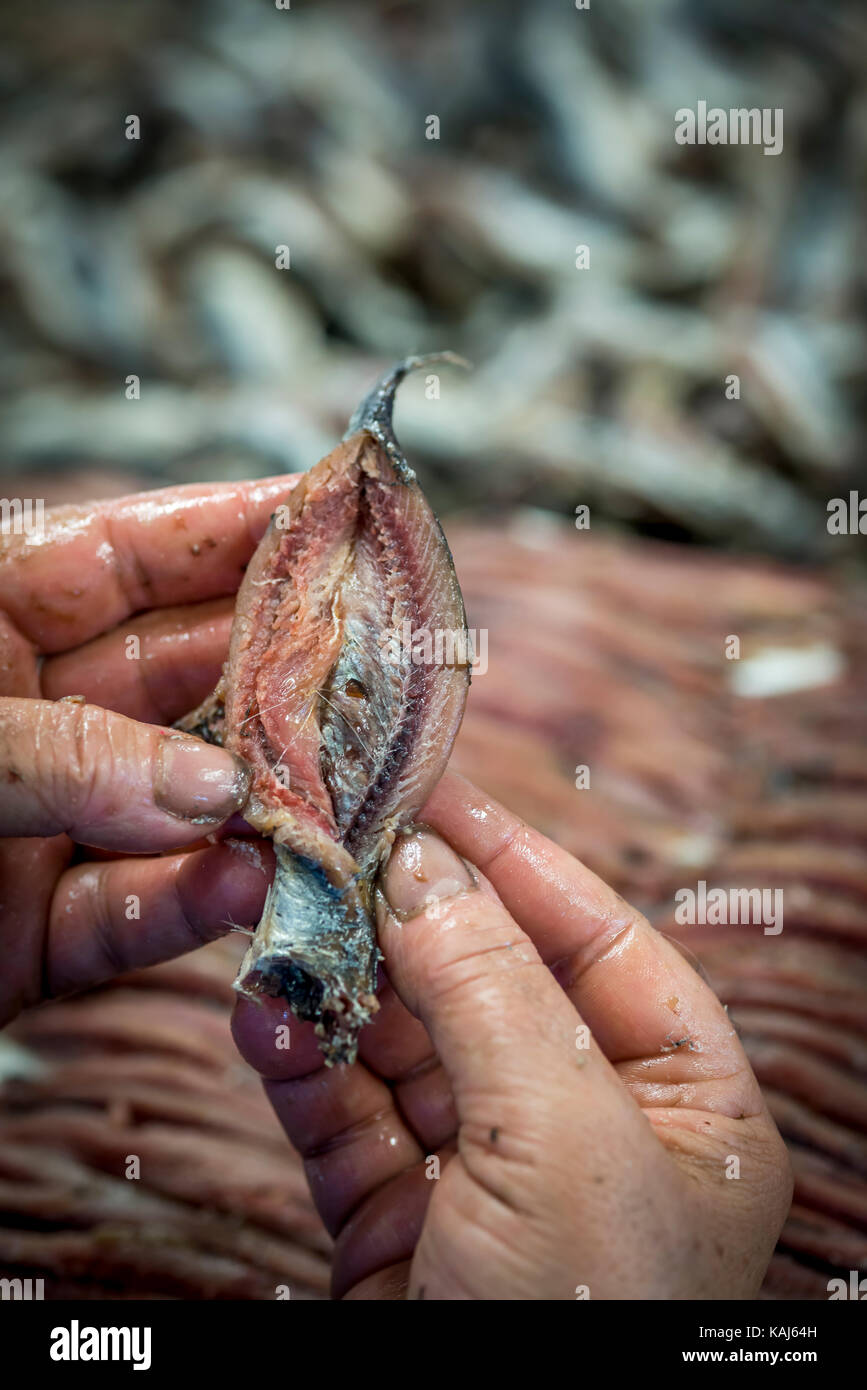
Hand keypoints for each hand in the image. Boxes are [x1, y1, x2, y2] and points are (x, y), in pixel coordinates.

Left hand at [0, 477, 295, 1026]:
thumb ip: (57, 756)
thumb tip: (212, 794)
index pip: (135, 552)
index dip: (240, 528)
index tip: (341, 515)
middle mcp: (29, 713)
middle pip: (184, 677)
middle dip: (283, 675)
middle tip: (386, 669)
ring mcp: (41, 825)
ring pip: (182, 803)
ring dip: (260, 801)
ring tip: (336, 791)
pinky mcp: (34, 939)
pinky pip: (134, 916)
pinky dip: (193, 905)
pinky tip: (248, 883)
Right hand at [233, 771, 792, 1299]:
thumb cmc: (587, 1324)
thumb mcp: (562, 1136)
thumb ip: (491, 987)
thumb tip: (424, 866)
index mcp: (687, 1109)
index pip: (602, 944)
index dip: (519, 863)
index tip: (436, 793)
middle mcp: (591, 1136)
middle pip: (490, 986)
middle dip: (408, 919)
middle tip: (331, 842)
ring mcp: (489, 1184)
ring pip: (406, 1048)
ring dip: (342, 987)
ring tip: (280, 921)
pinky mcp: (400, 1232)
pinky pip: (347, 1123)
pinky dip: (304, 1068)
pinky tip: (267, 1019)